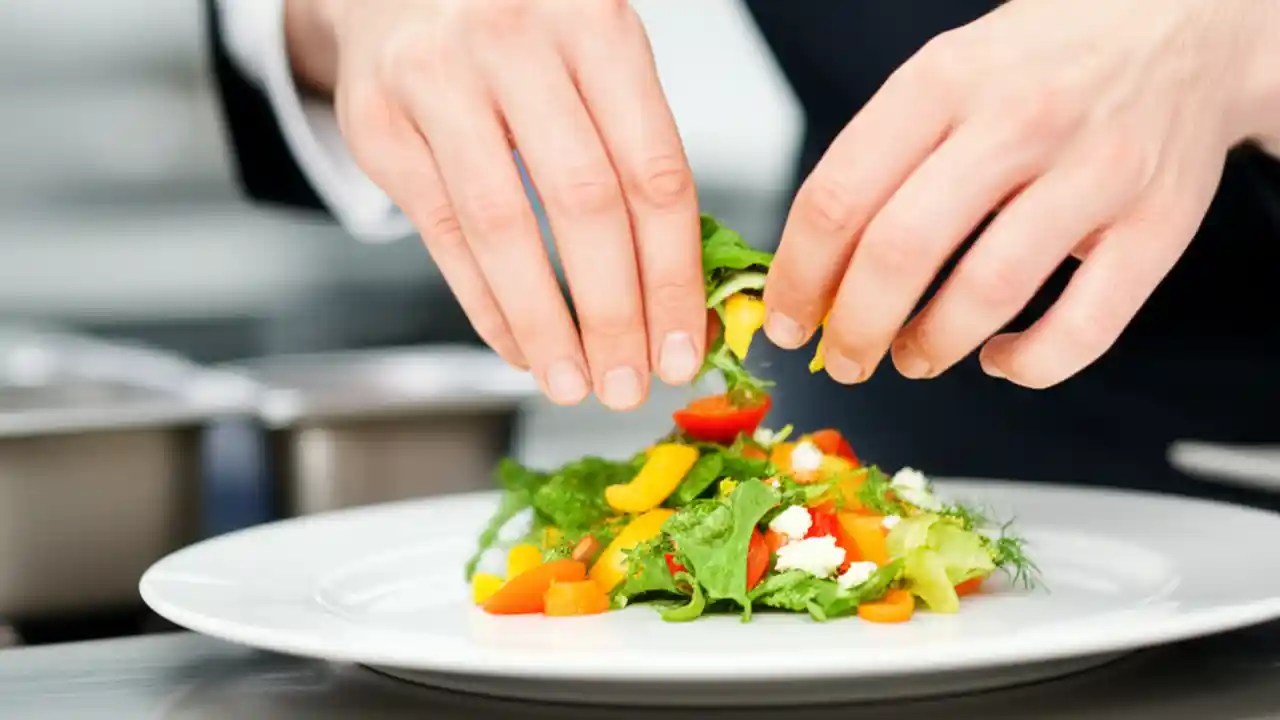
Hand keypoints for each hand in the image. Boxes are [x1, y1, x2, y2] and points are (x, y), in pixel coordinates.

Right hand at [286, 0, 703, 408]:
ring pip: (503, 229)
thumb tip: (679, 297)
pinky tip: (520, 346)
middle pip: (584, 203)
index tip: (681, 346)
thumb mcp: (594, 61)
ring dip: (545, 325)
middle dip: (612, 314)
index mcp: (597, 24)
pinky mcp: (379, 124)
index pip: (653, 172)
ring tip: (573, 383)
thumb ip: (635, 156)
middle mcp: (516, 40)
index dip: (672, 275)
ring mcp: (438, 79)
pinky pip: (445, 236)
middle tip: (628, 384)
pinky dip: (487, 306)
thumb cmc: (520, 36)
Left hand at [764, 0, 1279, 387]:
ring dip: (930, 348)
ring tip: (912, 357)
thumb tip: (815, 266)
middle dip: (855, 328)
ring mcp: (1095, 172)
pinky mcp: (1158, 225)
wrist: (1184, 23)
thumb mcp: (948, 71)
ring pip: (987, 293)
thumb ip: (883, 157)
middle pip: (902, 251)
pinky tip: (1000, 359)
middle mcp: (1019, 121)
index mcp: (945, 80)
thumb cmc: (1046, 62)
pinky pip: (1084, 328)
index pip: (840, 194)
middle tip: (843, 358)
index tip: (789, 319)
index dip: (799, 276)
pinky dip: (1029, 365)